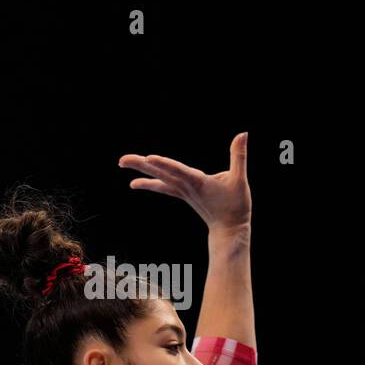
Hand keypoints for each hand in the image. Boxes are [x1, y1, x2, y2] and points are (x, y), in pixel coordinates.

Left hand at [118, 132, 250, 231]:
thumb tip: (243, 133)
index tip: (149, 158)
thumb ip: (239, 156)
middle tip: (121, 160)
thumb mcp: (239, 180)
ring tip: (122, 163)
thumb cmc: (236, 206)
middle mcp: (186, 187)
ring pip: (158, 179)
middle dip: (140, 165)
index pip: (177, 170)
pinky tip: (135, 183)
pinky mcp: (184, 195)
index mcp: (197, 182)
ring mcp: (183, 192)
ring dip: (140, 171)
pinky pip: (162, 187)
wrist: (229, 230)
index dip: (164, 163)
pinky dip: (149, 184)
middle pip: (160, 173)